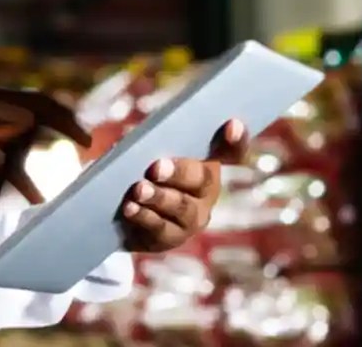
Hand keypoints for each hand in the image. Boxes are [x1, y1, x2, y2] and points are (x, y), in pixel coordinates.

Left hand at [120, 119, 249, 251]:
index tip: (232, 124)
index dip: (237, 139)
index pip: (232, 150)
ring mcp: (193, 218)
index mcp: (208, 162)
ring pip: (182, 207)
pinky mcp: (171, 238)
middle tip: (156, 167)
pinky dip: (144, 217)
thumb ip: (154, 140)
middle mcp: (207, 192)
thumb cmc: (142, 170)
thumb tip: (139, 138)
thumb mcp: (150, 150)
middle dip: (179, 172)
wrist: (124, 212)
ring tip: (139, 189)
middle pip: (202, 180)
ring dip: (159, 198)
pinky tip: (130, 208)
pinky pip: (161, 229)